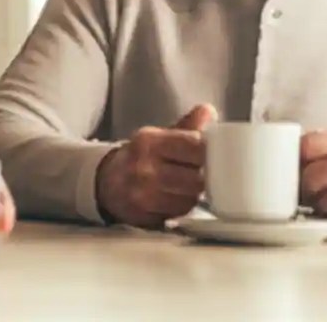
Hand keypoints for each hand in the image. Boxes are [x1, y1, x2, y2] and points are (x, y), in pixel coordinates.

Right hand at [95, 104, 214, 227]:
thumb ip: (187, 126)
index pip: (194, 145)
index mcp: (148, 141)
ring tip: (193, 185)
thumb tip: (208, 111)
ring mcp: (142, 194)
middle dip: (207, 176)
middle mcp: (143, 167)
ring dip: (196, 193)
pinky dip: (184, 207)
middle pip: (196, 176)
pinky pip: (178, 213)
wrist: (106, 182)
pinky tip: (180, 198)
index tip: (219, 153)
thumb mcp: (159, 137)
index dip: (211, 151)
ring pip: (190, 198)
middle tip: (211, 173)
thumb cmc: (140, 157)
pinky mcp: (144, 215)